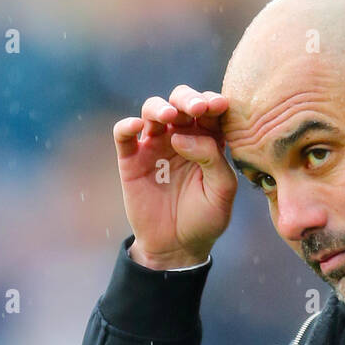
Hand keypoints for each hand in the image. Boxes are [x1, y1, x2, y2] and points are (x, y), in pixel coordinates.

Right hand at [112, 85, 237, 268]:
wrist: (176, 247)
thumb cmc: (205, 219)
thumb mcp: (221, 192)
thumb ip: (212, 159)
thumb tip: (182, 136)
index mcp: (207, 140)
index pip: (210, 110)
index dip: (213, 102)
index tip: (219, 105)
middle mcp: (181, 136)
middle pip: (181, 101)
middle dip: (188, 98)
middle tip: (196, 107)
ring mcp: (155, 145)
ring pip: (152, 109)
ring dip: (159, 106)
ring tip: (169, 116)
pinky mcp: (131, 159)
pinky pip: (123, 134)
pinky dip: (126, 125)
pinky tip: (136, 126)